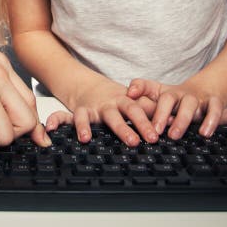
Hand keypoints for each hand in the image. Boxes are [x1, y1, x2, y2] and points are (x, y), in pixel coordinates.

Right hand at [43, 76, 158, 146]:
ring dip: (84, 126)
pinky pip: (63, 116)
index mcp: (125, 101)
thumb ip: (152, 108)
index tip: (154, 136)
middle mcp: (107, 105)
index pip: (138, 110)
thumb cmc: (119, 98)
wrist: (90, 85)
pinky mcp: (76, 113)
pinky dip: (55, 121)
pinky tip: (49, 128)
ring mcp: (91, 108)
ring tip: (85, 138)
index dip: (146, 122)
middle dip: (124, 127)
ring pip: (87, 115)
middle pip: (116, 114)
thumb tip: (176, 118)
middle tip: (134, 141)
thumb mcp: (137, 100)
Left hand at [126, 78, 226, 139]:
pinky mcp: (226, 109)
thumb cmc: (175, 97)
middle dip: (181, 119)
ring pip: (214, 106)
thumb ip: (142, 89)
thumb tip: (129, 92)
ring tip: (204, 133)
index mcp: (175, 95)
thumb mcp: (156, 91)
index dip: (160, 112)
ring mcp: (210, 103)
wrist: (201, 89)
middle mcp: (193, 98)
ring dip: (210, 119)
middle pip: (189, 103)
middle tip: (173, 135)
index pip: (166, 99)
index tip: (155, 129)